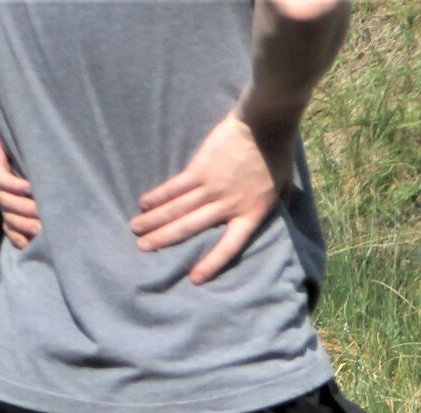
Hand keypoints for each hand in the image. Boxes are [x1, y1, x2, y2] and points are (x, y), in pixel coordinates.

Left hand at [0, 96, 36, 246]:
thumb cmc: (5, 143)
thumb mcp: (22, 166)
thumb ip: (34, 182)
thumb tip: (56, 195)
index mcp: (6, 196)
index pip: (12, 224)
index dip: (22, 236)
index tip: (38, 244)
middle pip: (10, 218)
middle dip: (26, 227)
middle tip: (44, 233)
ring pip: (7, 202)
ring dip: (24, 209)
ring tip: (41, 212)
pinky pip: (3, 181)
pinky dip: (18, 186)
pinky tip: (31, 187)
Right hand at [130, 108, 293, 283]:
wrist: (264, 126)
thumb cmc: (277, 156)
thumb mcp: (285, 189)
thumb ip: (275, 207)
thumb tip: (276, 218)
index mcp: (251, 216)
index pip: (229, 247)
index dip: (211, 263)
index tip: (194, 278)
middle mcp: (228, 206)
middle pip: (192, 228)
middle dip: (165, 240)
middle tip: (143, 249)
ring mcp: (211, 187)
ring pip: (177, 209)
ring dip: (154, 220)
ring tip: (136, 230)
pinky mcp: (199, 169)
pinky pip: (175, 187)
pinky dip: (158, 196)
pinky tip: (144, 203)